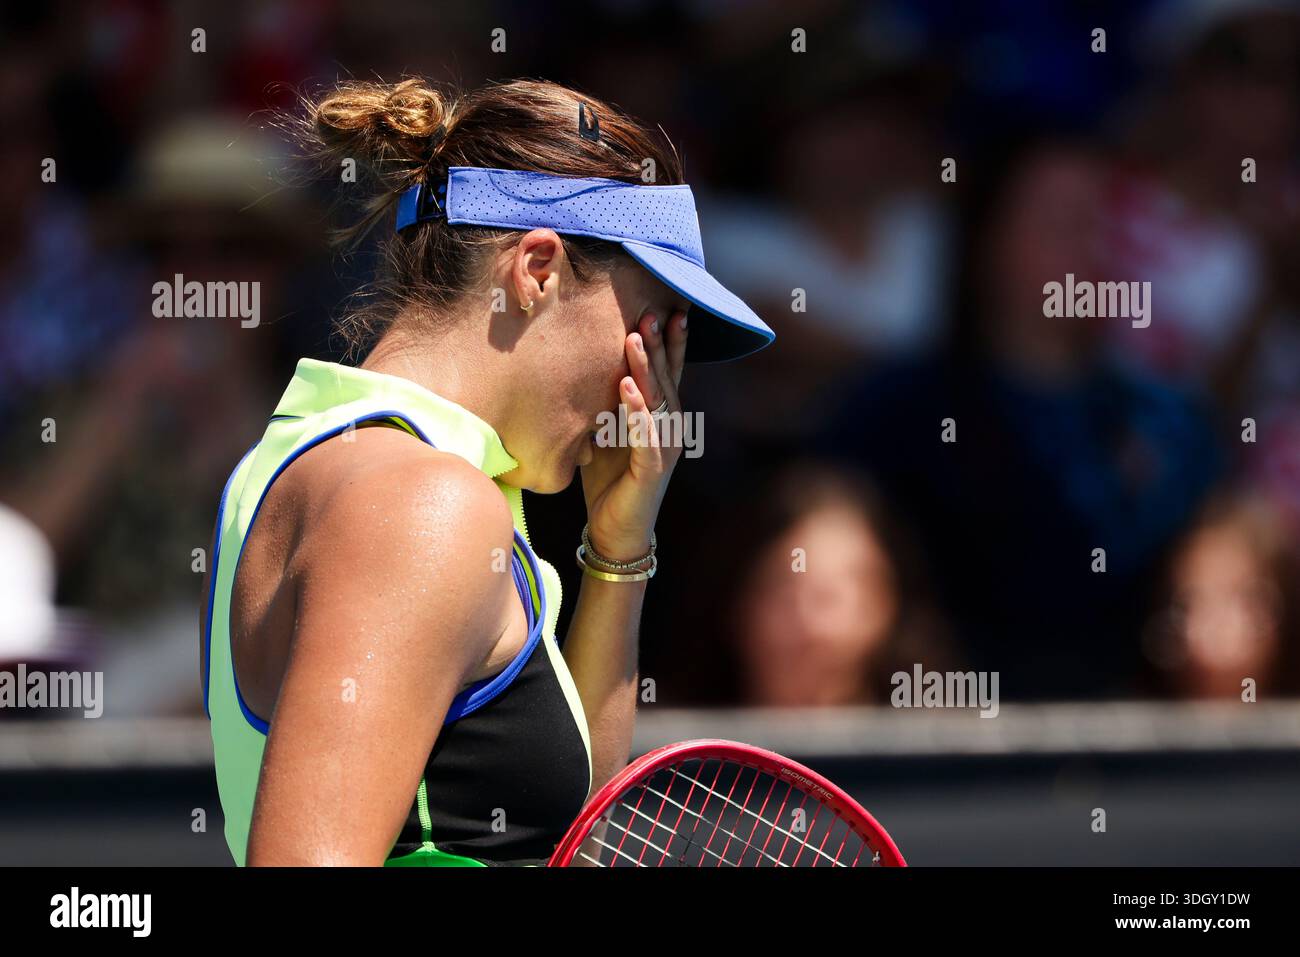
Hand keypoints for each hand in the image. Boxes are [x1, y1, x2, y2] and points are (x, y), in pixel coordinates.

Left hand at [580, 308, 688, 561]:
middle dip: (658, 344)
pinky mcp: (653, 467)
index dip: (670, 342)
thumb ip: (606, 403)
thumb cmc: (610, 481)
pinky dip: (636, 410)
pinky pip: (645, 433)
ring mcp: (665, 447)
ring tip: (634, 338)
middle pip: (665, 377)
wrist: (616, 531)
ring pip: (657, 399)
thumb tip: (586, 368)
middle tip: (650, 311)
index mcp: (661, 417)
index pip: (669, 372)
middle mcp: (670, 427)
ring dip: (646, 368)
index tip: (668, 308)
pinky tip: (627, 388)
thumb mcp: (607, 432)